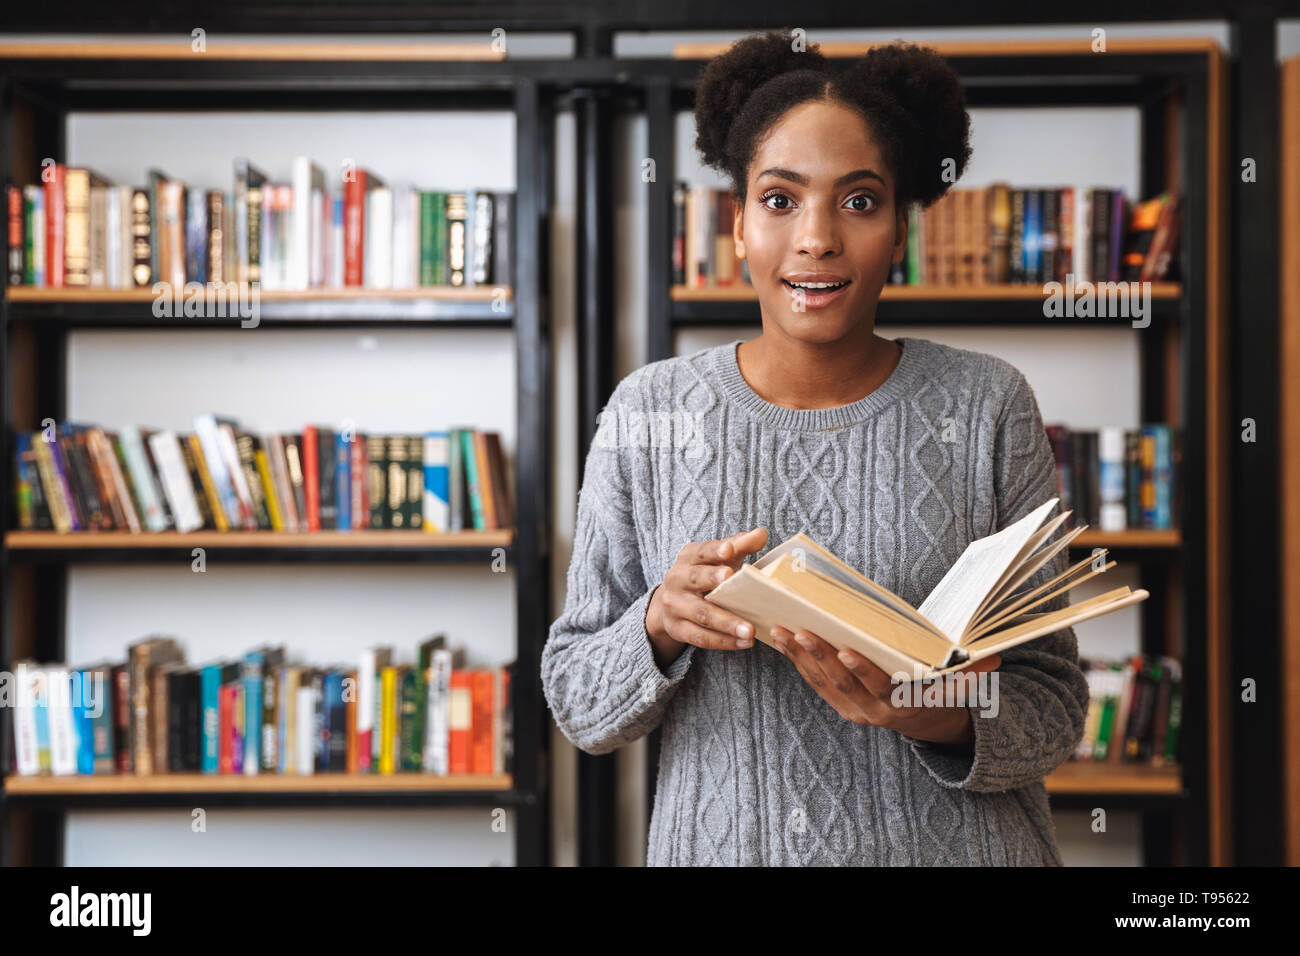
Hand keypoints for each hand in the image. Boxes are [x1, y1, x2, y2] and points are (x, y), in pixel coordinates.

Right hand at [645, 528, 768, 666]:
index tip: (729, 550)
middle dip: (713, 579)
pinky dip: (724, 642)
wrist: (671, 602)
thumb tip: (761, 534)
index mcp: (688, 557)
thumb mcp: (719, 558)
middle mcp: (676, 579)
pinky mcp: (677, 629)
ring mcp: (675, 606)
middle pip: (695, 579)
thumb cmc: (704, 575)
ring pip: (701, 614)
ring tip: (751, 630)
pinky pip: (701, 638)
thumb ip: (740, 546)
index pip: (702, 551)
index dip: (715, 550)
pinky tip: (744, 643)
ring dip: (726, 623)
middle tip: (731, 579)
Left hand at [769, 625, 1001, 745]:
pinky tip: (783, 641)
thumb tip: (994, 659)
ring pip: (821, 683)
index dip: (862, 670)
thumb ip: (971, 672)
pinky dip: (797, 662)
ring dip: (799, 657)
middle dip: (818, 656)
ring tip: (780, 631)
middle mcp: (873, 711)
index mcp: (901, 704)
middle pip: (841, 683)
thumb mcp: (958, 684)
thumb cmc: (939, 690)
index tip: (846, 651)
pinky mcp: (839, 705)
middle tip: (800, 630)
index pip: (878, 687)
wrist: (927, 722)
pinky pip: (814, 684)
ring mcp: (853, 710)